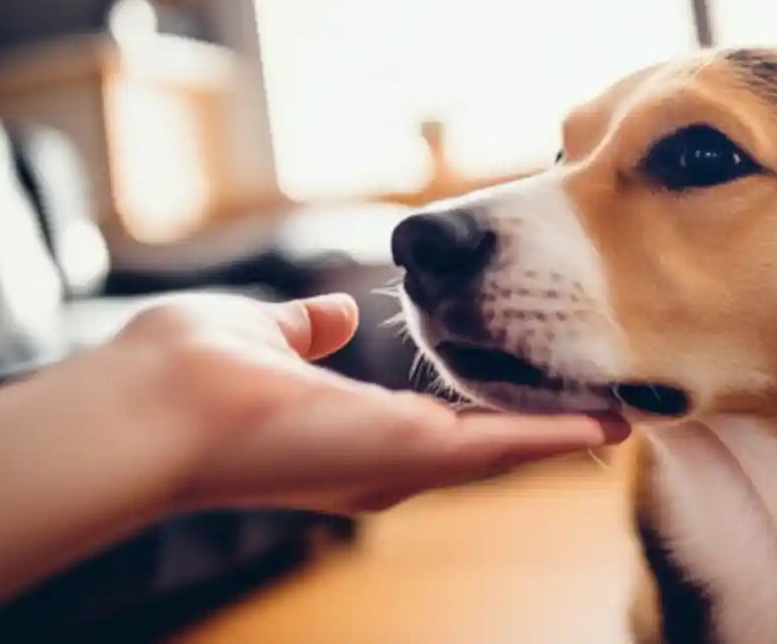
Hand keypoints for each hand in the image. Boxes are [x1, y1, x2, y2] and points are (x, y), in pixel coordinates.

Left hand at [114, 293, 630, 513]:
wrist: (150, 407)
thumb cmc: (186, 372)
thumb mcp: (266, 335)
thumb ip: (306, 330)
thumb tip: (332, 315)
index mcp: (360, 430)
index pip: (447, 418)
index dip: (499, 402)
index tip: (544, 381)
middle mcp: (390, 458)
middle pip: (491, 442)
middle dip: (549, 424)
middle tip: (609, 403)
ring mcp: (404, 462)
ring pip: (510, 447)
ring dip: (568, 430)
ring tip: (626, 408)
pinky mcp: (413, 453)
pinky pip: (505, 445)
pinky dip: (559, 435)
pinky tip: (611, 420)